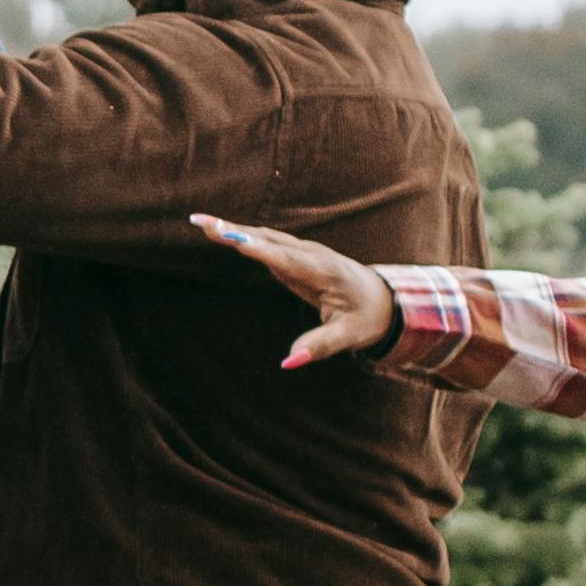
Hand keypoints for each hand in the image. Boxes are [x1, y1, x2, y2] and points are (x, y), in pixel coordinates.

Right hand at [194, 213, 393, 365]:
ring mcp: (304, 252)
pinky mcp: (298, 256)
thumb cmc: (367, 319)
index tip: (229, 237)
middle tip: (199, 222)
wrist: (385, 301)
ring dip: (233, 229)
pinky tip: (224, 231)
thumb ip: (319, 347)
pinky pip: (267, 242)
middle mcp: (311, 254)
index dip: (255, 248)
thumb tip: (287, 362)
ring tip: (202, 224)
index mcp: (322, 271)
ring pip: (265, 236)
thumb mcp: (348, 337)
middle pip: (267, 239)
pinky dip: (243, 235)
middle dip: (233, 230)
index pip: (283, 258)